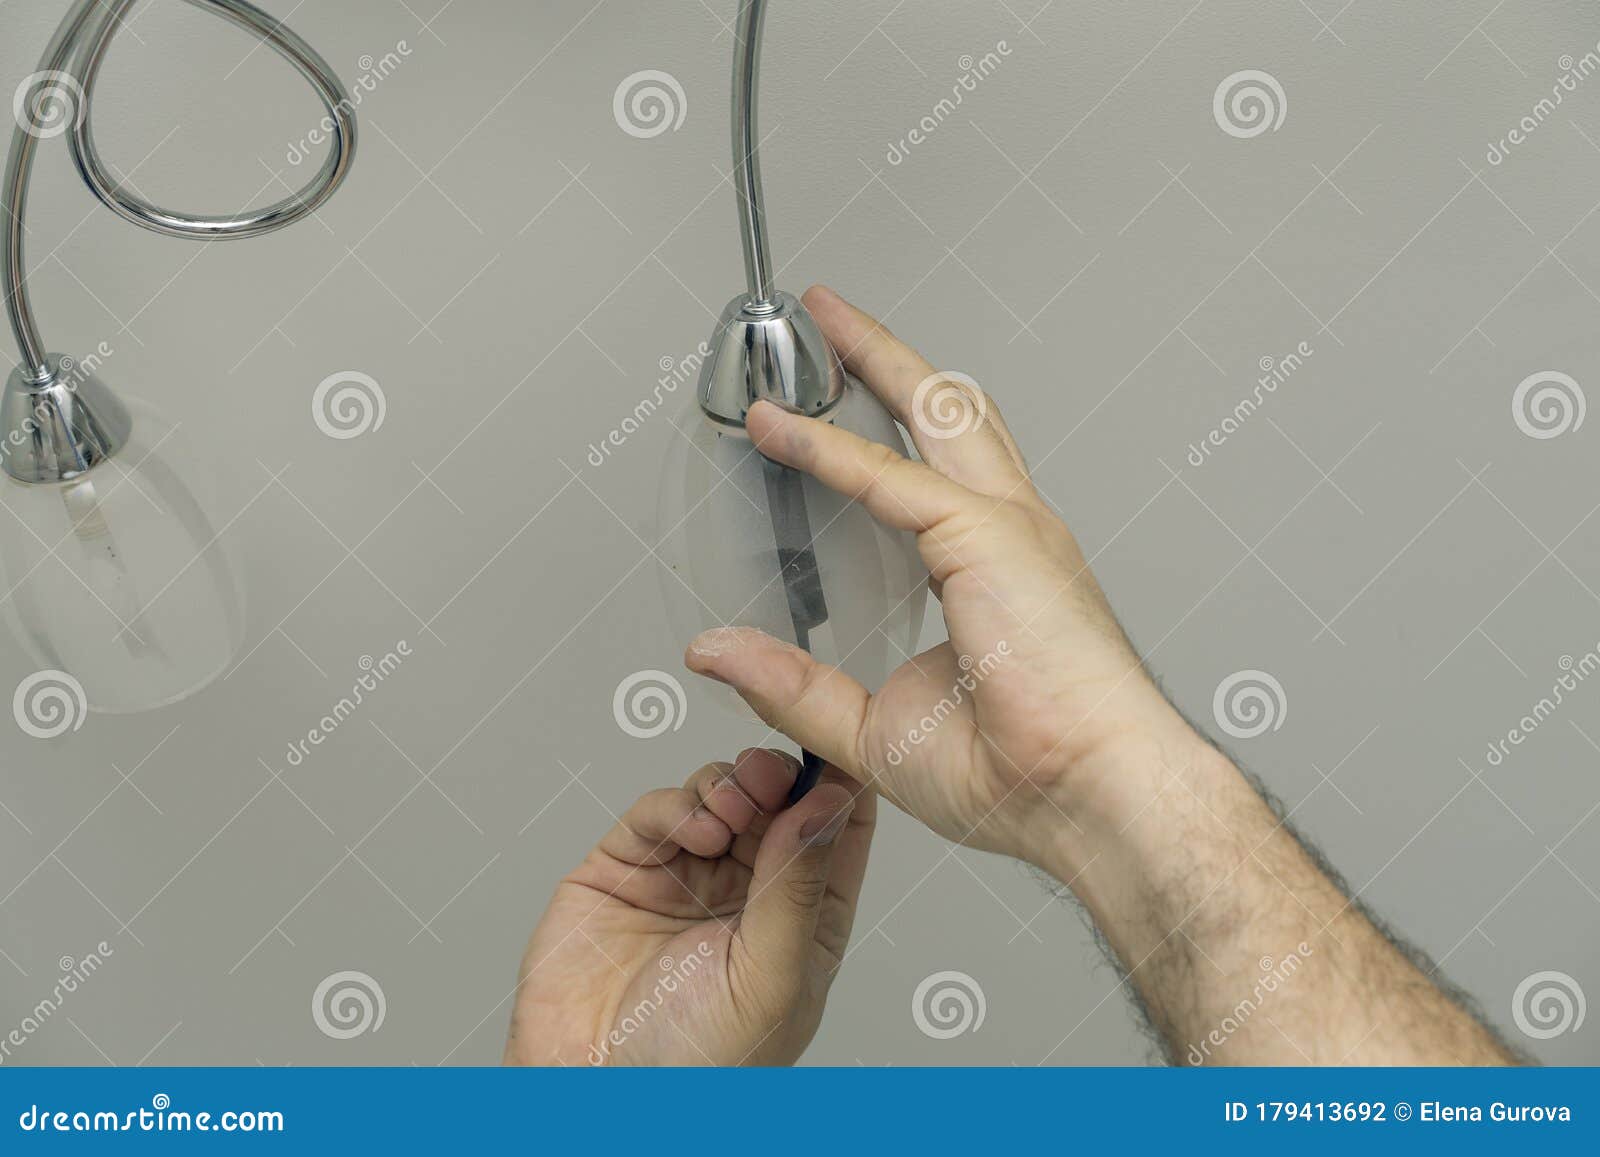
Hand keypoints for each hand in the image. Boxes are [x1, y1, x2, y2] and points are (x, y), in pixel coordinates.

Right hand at [503, 749, 871, 1065]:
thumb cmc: (696, 1068)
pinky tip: (694, 828)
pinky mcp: (624, 869)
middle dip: (777, 777)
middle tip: (773, 773)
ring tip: (732, 808)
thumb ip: (797, 887)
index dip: (839, 785)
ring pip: (719, 795)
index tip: (843, 745)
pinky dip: (677, 805)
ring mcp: (684, 876)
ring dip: (729, 786)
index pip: (834, 834)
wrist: (592, 1095)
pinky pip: (657, 813)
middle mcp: (746, 893)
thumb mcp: (771, 978)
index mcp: (801, 921)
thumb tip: (829, 804)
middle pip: (775, 802)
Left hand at [685, 286, 1200, 865]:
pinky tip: (781, 428)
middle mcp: (1007, 533)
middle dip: (886, 358)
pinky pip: (889, 478)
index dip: (880, 431)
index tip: (833, 405)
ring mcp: (1005, 527)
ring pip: (935, 411)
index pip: (930, 475)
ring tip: (824, 322)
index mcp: (992, 571)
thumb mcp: (873, 729)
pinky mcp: (988, 537)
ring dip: (874, 360)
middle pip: (945, 413)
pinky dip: (829, 447)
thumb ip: (793, 686)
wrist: (1089, 797)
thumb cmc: (1022, 777)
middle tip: (831, 322)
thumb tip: (718, 651)